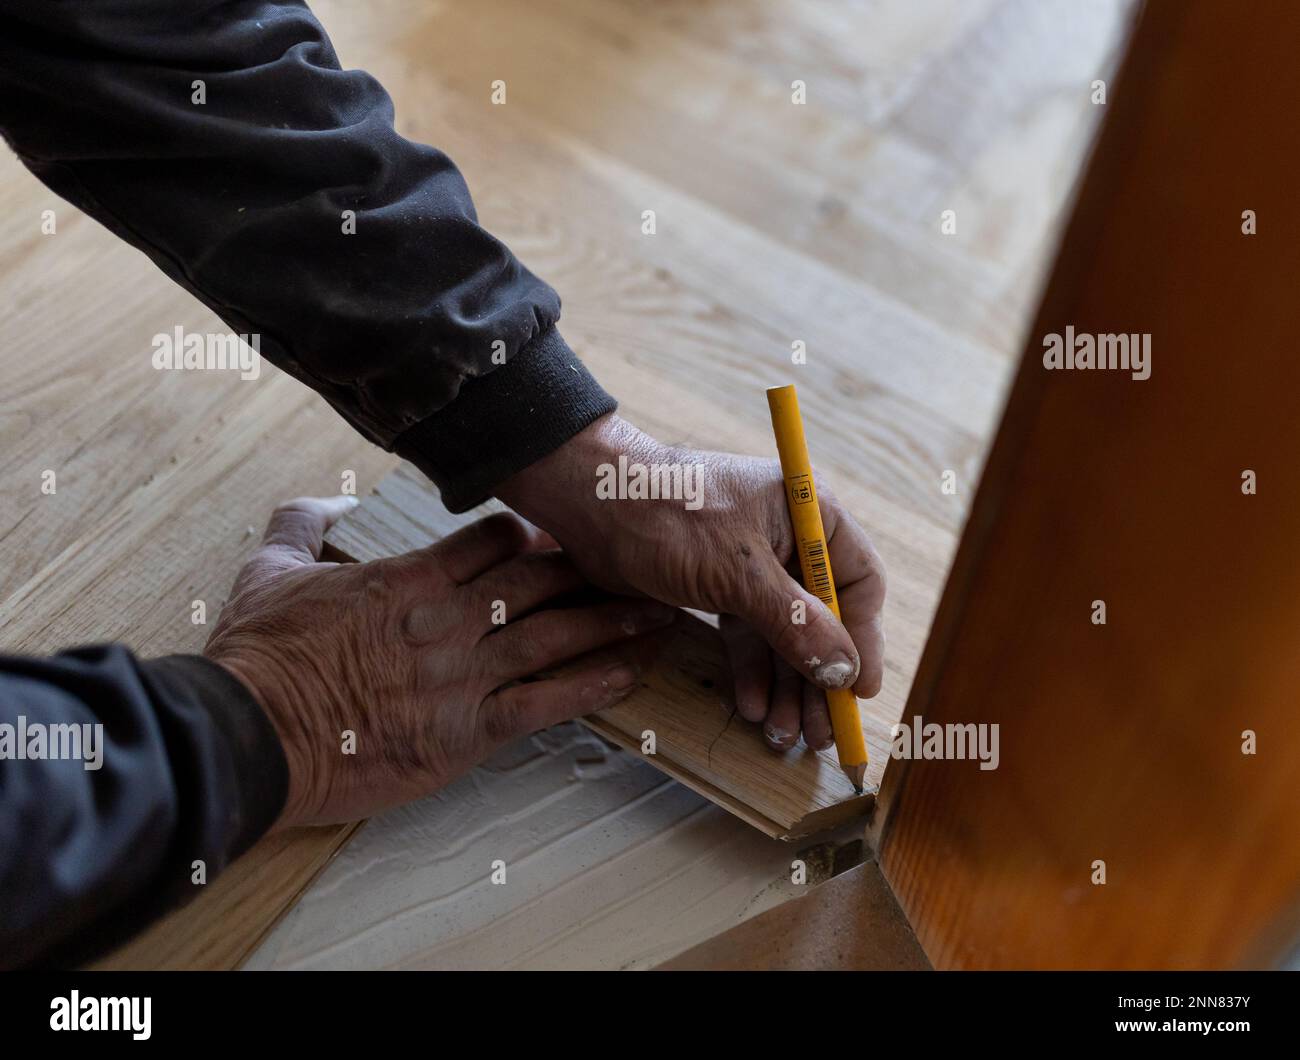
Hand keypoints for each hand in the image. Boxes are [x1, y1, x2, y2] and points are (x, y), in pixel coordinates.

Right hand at [205, 496, 675, 825]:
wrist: (249, 738)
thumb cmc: (257, 659)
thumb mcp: (266, 572)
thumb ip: (301, 525)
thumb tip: (328, 503)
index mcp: (407, 580)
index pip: (491, 542)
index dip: (529, 536)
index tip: (558, 537)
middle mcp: (448, 621)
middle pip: (539, 583)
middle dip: (592, 573)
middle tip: (638, 566)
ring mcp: (462, 676)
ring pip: (556, 638)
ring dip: (613, 623)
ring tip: (660, 614)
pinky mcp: (466, 732)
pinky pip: (545, 703)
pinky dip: (592, 687)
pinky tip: (629, 675)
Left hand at [496, 415, 886, 752]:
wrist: (591, 504)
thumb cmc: (668, 518)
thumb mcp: (738, 575)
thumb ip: (796, 624)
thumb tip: (845, 671)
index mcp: (810, 515)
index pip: (858, 583)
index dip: (864, 640)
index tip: (859, 691)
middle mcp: (790, 538)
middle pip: (824, 618)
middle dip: (819, 677)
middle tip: (819, 733)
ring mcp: (754, 565)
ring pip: (784, 635)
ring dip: (784, 685)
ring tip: (781, 734)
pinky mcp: (720, 586)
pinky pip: (749, 634)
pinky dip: (750, 670)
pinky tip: (748, 706)